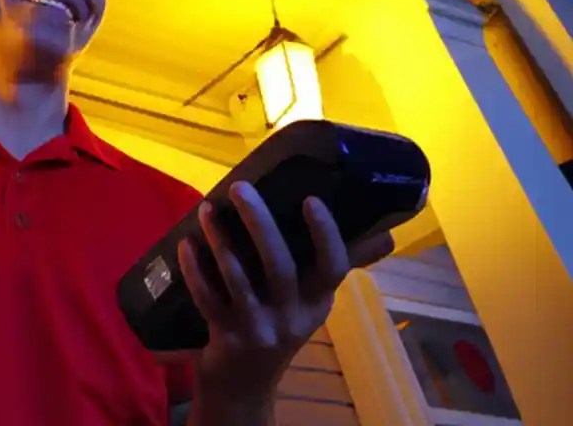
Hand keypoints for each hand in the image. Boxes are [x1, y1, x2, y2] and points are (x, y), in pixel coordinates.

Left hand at [177, 182, 393, 411]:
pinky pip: (207, 298)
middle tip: (240, 188)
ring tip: (207, 209)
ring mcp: (258, 328)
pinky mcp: (226, 337)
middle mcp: (292, 317)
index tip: (310, 199)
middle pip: (280, 265)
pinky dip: (195, 270)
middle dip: (260, 223)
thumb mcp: (310, 301)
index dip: (325, 234)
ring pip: (237, 278)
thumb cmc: (280, 328)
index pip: (333, 267)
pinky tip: (187, 244)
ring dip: (220, 240)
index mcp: (317, 302)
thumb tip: (387, 233)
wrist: (245, 385)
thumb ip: (336, 265)